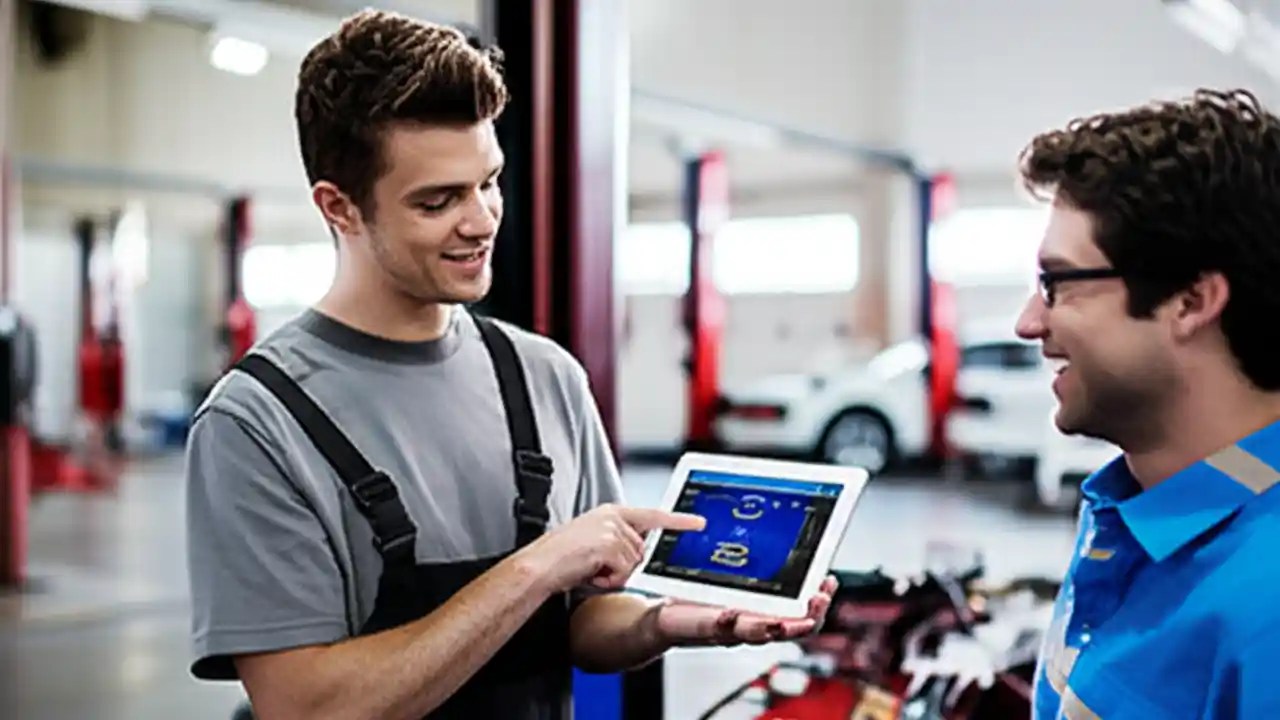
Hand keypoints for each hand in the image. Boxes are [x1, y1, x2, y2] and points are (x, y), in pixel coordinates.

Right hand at [518, 503, 705, 593]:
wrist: (539, 566)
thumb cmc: (561, 561)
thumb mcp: (594, 544)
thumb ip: (618, 543)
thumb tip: (637, 557)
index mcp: (611, 513)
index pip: (652, 515)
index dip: (677, 521)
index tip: (699, 523)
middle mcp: (613, 517)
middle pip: (642, 551)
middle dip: (625, 567)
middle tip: (597, 569)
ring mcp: (612, 529)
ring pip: (634, 564)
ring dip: (614, 575)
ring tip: (589, 570)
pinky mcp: (609, 544)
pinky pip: (623, 572)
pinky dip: (608, 580)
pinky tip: (589, 574)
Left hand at [650, 575, 837, 647]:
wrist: (661, 617)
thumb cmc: (699, 596)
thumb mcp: (732, 573)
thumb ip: (752, 557)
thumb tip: (771, 523)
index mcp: (763, 612)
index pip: (801, 612)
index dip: (820, 601)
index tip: (829, 580)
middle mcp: (752, 624)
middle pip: (791, 630)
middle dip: (809, 617)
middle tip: (818, 599)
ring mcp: (730, 630)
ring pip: (760, 634)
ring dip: (776, 628)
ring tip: (787, 619)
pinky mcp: (705, 629)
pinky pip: (720, 630)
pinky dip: (729, 623)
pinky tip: (732, 612)